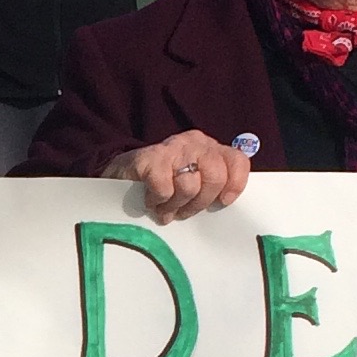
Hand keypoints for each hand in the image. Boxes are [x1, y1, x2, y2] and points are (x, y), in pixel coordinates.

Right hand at [100, 131, 251, 220]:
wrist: (120, 171)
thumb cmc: (161, 182)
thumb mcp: (191, 181)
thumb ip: (208, 188)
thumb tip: (224, 208)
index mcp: (210, 149)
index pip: (237, 161)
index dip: (235, 184)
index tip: (223, 202)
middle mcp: (195, 143)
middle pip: (216, 176)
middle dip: (200, 203)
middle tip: (184, 213)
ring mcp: (173, 148)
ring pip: (190, 186)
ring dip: (175, 205)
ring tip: (165, 210)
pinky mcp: (151, 157)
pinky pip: (165, 188)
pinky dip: (157, 201)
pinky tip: (151, 201)